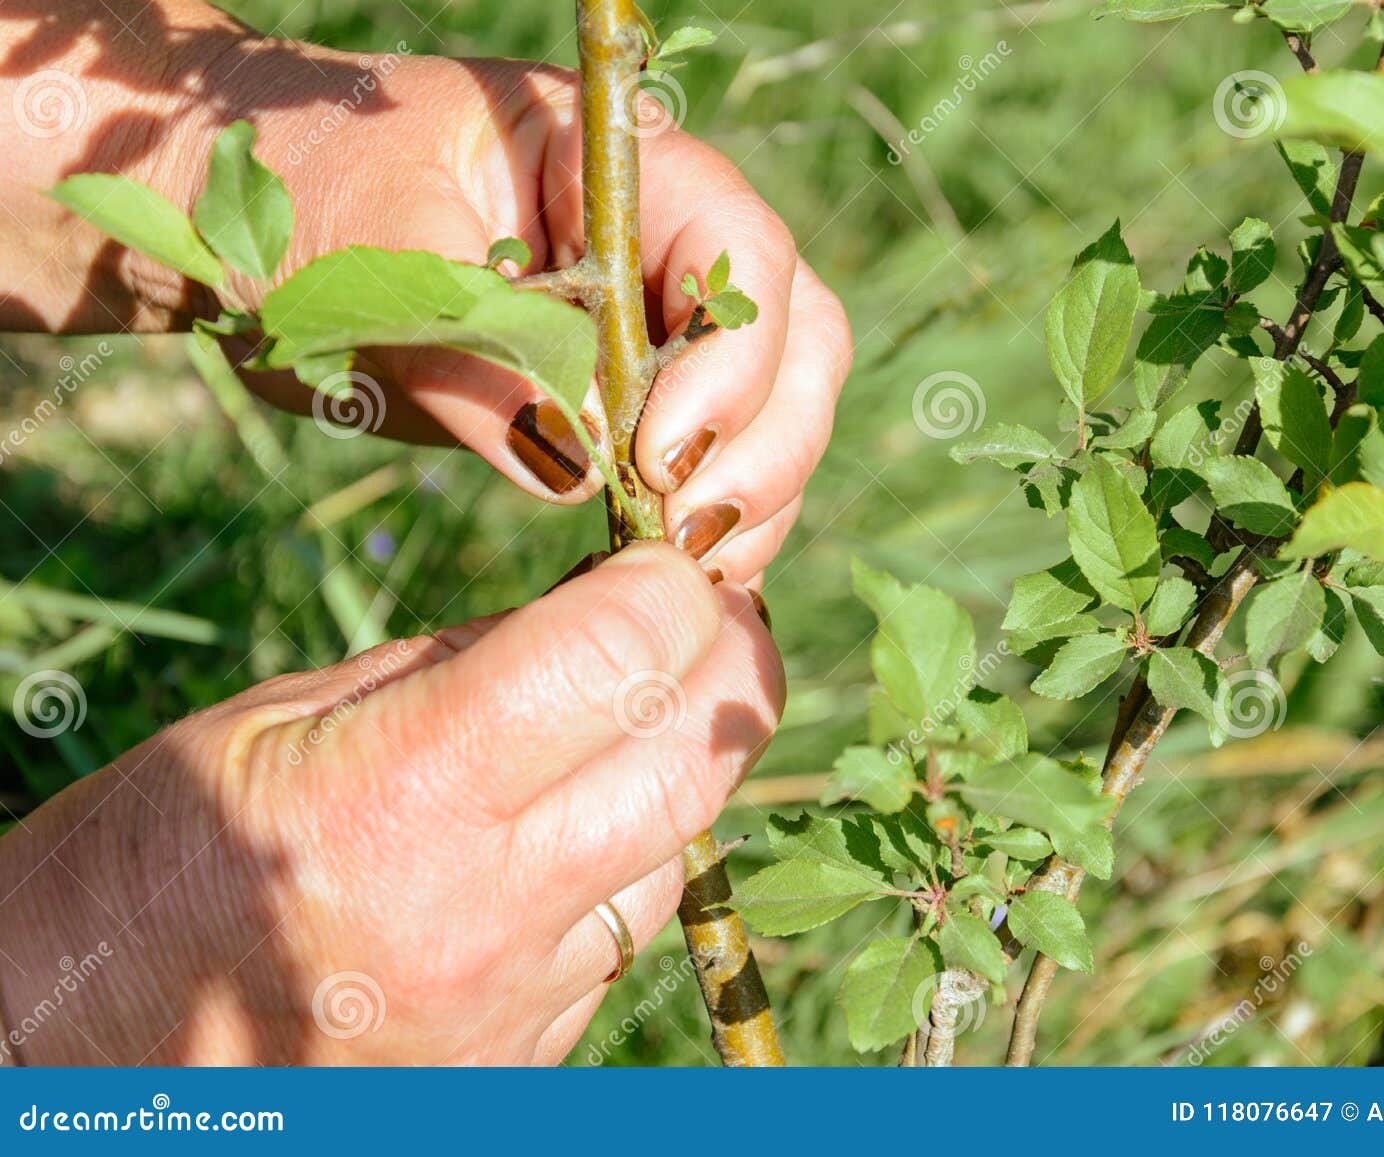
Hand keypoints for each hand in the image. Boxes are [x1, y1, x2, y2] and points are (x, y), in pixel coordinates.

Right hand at [0, 545, 781, 1064]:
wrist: (68, 1054)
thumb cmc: (145, 863)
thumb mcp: (277, 721)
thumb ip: (452, 669)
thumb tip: (590, 616)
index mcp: (401, 798)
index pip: (613, 660)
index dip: (667, 585)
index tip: (668, 555)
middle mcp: (480, 913)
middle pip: (690, 763)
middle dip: (725, 663)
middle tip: (710, 613)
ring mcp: (510, 1003)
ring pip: (677, 855)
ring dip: (680, 768)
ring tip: (635, 715)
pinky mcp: (519, 1060)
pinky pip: (621, 940)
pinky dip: (625, 864)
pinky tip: (575, 826)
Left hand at [4, 4, 850, 581]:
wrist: (250, 224)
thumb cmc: (301, 200)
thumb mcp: (373, 263)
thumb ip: (476, 354)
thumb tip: (579, 467)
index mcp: (616, 164)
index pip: (741, 248)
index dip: (733, 356)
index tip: (655, 451)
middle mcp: (663, 240)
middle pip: (796, 335)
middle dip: (765, 440)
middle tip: (686, 530)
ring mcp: (657, 322)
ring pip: (777, 404)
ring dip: (756, 492)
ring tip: (690, 565)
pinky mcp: (632, 398)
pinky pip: (715, 457)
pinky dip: (716, 519)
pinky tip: (682, 573)